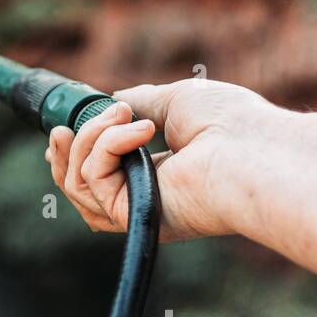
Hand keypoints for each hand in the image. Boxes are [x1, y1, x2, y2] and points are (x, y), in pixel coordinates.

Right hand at [44, 79, 272, 240]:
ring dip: (88, 139)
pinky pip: (92, 179)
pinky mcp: (132, 216)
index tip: (61, 129)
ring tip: (122, 115)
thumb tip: (112, 100)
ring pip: (77, 182)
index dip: (76, 154)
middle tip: (62, 128)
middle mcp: (145, 197)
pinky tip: (143, 131)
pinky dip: (108, 145)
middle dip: (64, 154)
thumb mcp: (175, 101)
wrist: (255, 152)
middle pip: (79, 187)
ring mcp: (137, 210)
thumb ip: (140, 103)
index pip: (101, 173)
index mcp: (159, 174)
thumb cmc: (230, 124)